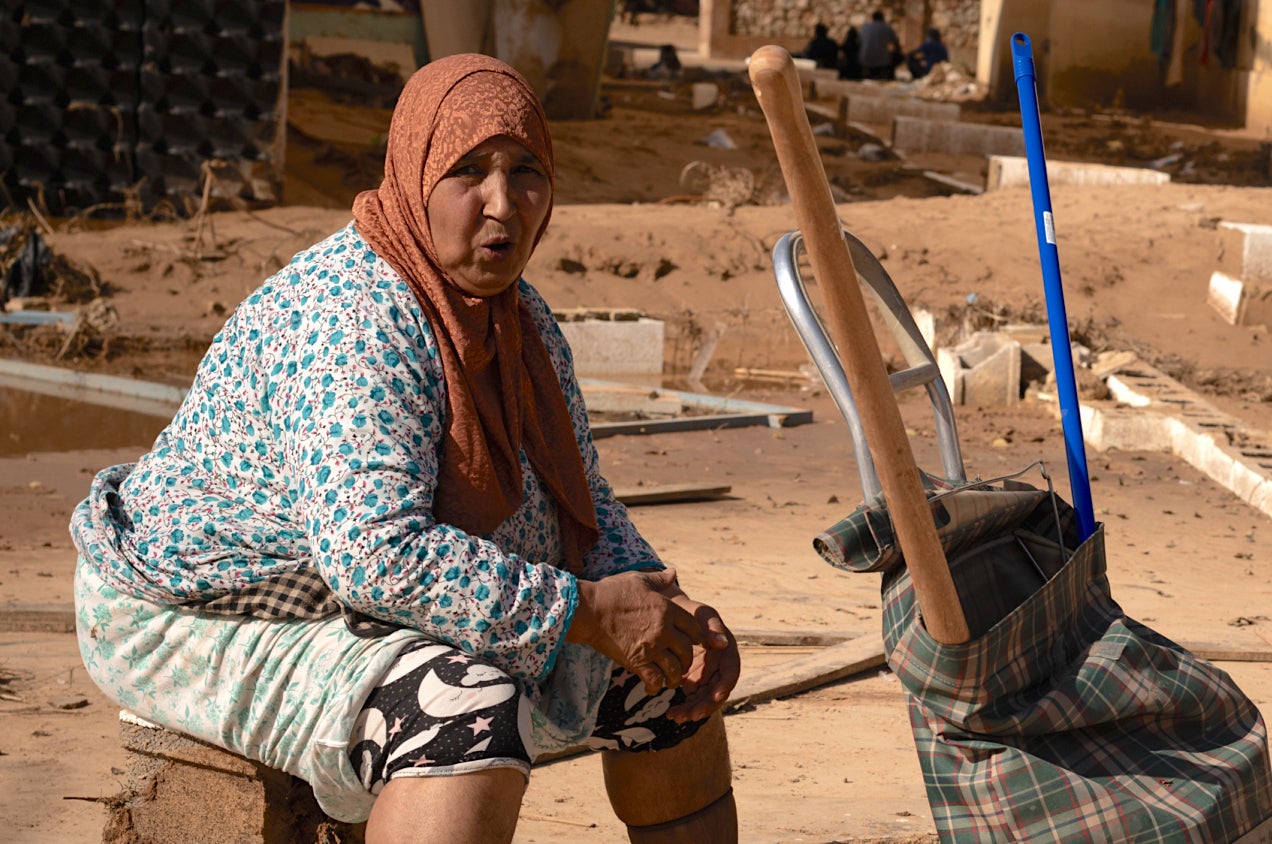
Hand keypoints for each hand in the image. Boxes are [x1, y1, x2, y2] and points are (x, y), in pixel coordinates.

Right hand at [567, 568, 704, 694]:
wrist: (589, 610)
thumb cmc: (611, 592)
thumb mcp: (638, 579)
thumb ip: (659, 579)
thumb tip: (673, 572)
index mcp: (667, 609)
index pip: (694, 628)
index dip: (697, 637)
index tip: (694, 642)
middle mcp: (664, 629)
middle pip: (687, 651)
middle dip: (687, 660)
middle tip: (682, 664)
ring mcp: (651, 647)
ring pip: (675, 669)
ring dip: (674, 678)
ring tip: (670, 680)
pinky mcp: (637, 662)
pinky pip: (655, 680)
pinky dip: (656, 687)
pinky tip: (652, 687)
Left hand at [658, 584, 740, 722]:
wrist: (674, 617)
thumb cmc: (689, 612)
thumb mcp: (701, 614)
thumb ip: (712, 627)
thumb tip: (724, 643)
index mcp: (727, 651)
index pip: (730, 672)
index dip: (725, 685)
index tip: (716, 696)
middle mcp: (720, 666)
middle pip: (718, 691)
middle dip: (706, 705)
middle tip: (691, 715)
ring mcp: (708, 676)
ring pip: (705, 699)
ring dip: (693, 710)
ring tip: (676, 716)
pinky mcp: (695, 682)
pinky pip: (693, 700)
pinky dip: (684, 708)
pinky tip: (672, 714)